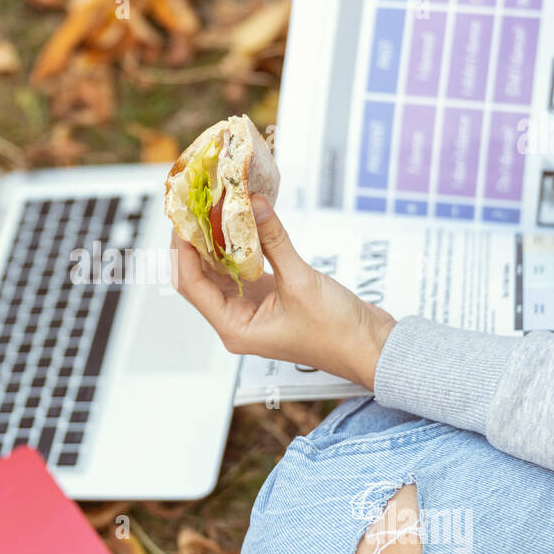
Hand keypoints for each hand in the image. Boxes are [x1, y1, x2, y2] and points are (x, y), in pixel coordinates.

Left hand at [171, 195, 395, 390]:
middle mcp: (237, 321)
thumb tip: (253, 206)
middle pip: (201, 277)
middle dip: (196, 242)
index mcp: (235, 328)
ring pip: (221, 271)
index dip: (183, 251)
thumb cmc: (337, 332)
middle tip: (194, 205)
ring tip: (212, 207)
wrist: (371, 347)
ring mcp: (252, 309)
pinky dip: (240, 247)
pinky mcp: (269, 298)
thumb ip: (273, 242)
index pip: (192, 286)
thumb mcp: (301, 282)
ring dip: (217, 242)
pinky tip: (240, 222)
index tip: (182, 218)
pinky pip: (244, 269)